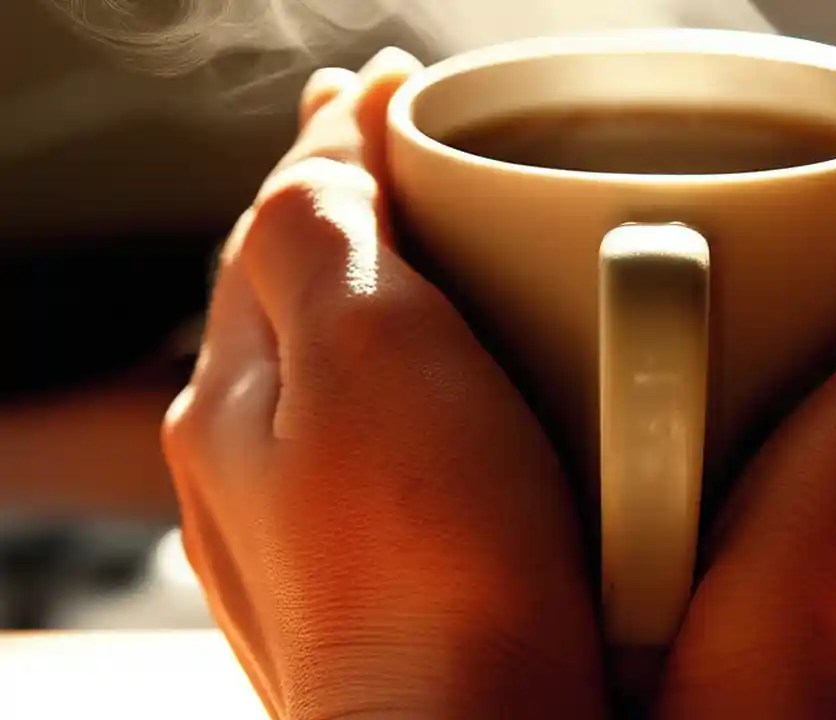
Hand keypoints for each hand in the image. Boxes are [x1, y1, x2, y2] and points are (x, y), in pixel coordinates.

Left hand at [162, 49, 603, 719]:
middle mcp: (254, 454)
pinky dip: (404, 380)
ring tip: (427, 244)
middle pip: (296, 288)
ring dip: (372, 290)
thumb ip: (320, 227)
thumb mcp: (366, 347)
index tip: (402, 83)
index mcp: (240, 384)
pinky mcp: (382, 568)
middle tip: (411, 150)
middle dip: (346, 206)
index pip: (282, 214)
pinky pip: (377, 436)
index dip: (341, 136)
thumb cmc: (432, 564)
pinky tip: (447, 390)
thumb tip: (325, 135)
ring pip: (334, 364)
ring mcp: (315, 518)